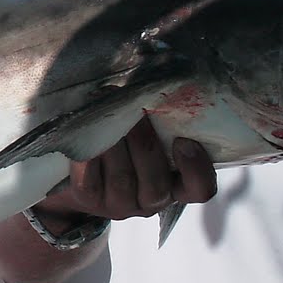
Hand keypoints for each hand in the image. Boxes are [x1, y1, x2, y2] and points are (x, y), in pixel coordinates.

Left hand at [37, 117, 216, 223]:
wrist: (83, 168)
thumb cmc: (129, 139)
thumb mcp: (154, 132)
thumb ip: (164, 119)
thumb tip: (162, 77)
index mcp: (177, 184)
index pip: (200, 188)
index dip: (196, 169)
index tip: (185, 140)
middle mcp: (152, 200)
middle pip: (156, 182)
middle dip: (145, 144)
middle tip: (138, 112)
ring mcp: (120, 204)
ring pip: (122, 178)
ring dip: (117, 143)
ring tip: (111, 114)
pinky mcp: (89, 199)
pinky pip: (90, 177)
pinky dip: (91, 151)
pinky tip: (88, 130)